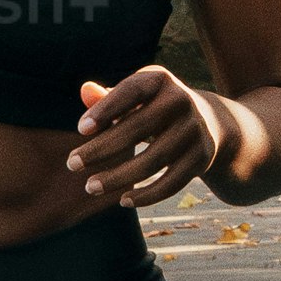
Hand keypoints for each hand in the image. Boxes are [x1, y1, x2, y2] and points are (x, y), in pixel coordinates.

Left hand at [67, 61, 228, 212]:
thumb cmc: (155, 109)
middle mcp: (182, 101)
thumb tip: (85, 91)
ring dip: (118, 177)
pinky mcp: (201, 158)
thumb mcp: (135, 98)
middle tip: (72, 164)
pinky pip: (171, 182)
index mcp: (160, 80)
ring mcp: (194, 131)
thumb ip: (108, 98)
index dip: (106, 109)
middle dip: (101, 148)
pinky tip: (122, 200)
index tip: (80, 129)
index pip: (131, 91)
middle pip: (138, 128)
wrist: (209, 123)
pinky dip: (146, 195)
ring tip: (90, 186)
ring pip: (152, 161)